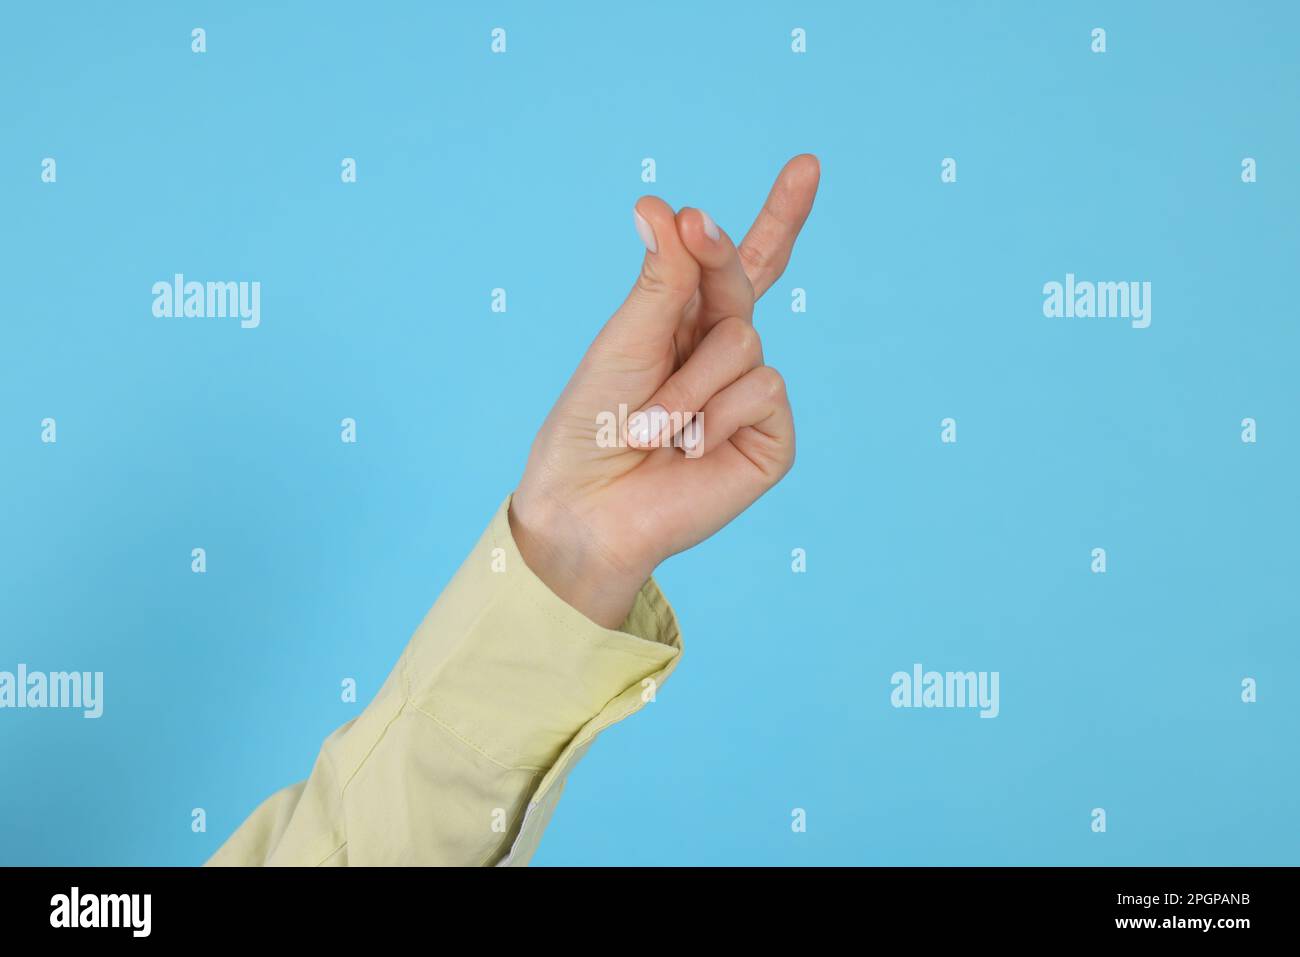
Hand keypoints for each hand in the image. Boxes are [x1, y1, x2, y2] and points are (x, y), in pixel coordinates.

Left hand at [510, 155, 820, 627]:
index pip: (739, 265)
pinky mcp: (770, 439)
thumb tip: (667, 205)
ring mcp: (750, 397)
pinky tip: (689, 447)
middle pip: (743, 283)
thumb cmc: (590, 426)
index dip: (780, 217)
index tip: (808, 166)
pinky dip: (716, 415)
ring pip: (744, 340)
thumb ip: (662, 281)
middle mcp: (722, 355)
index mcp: (685, 323)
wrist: (588, 507)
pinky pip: (764, 389)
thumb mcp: (623, 341)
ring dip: (687, 382)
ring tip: (650, 425)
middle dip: (717, 254)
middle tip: (694, 227)